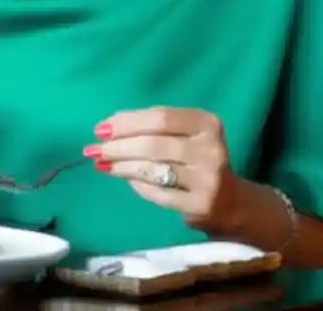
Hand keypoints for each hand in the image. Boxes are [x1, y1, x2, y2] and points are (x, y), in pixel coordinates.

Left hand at [89, 107, 244, 234]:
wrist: (229, 201)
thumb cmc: (194, 158)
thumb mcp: (183, 134)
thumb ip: (150, 126)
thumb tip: (106, 127)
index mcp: (207, 123)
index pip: (160, 117)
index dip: (126, 122)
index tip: (100, 129)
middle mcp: (211, 149)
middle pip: (153, 143)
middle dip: (117, 146)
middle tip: (93, 150)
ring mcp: (208, 179)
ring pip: (152, 169)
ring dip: (121, 165)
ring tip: (102, 163)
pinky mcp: (200, 205)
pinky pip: (157, 193)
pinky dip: (137, 184)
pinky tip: (126, 179)